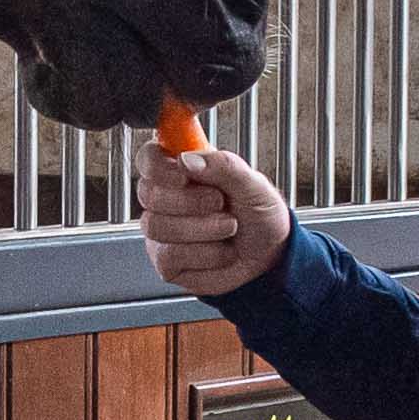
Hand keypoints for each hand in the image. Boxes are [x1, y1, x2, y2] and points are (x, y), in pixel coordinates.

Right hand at [140, 142, 292, 299]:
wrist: (270, 255)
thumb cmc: (259, 215)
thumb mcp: (253, 185)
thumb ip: (223, 166)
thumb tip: (186, 159)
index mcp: (183, 169)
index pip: (148, 157)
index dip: (157, 166)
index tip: (182, 176)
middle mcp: (167, 198)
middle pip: (149, 193)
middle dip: (190, 201)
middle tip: (220, 202)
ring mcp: (162, 231)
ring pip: (157, 226)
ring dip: (202, 228)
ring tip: (228, 227)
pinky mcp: (166, 262)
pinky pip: (169, 255)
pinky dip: (204, 254)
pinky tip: (220, 251)